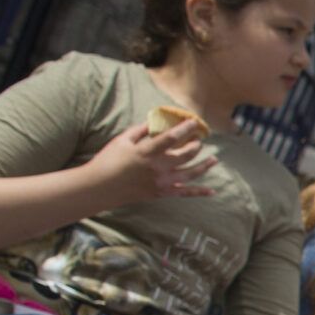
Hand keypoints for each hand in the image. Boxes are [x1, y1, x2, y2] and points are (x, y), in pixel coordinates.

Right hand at [92, 119, 214, 206]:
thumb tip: (156, 121)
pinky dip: (199, 192)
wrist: (100, 187)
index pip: (172, 137)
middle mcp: (158, 168)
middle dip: (196, 145)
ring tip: (214, 159)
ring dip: (204, 166)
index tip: (195, 121)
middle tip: (199, 139)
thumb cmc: (109, 160)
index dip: (186, 128)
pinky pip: (184, 193)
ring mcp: (161, 182)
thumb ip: (141, 130)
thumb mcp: (123, 140)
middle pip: (186, 155)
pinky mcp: (161, 193)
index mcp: (147, 152)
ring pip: (190, 173)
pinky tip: (212, 191)